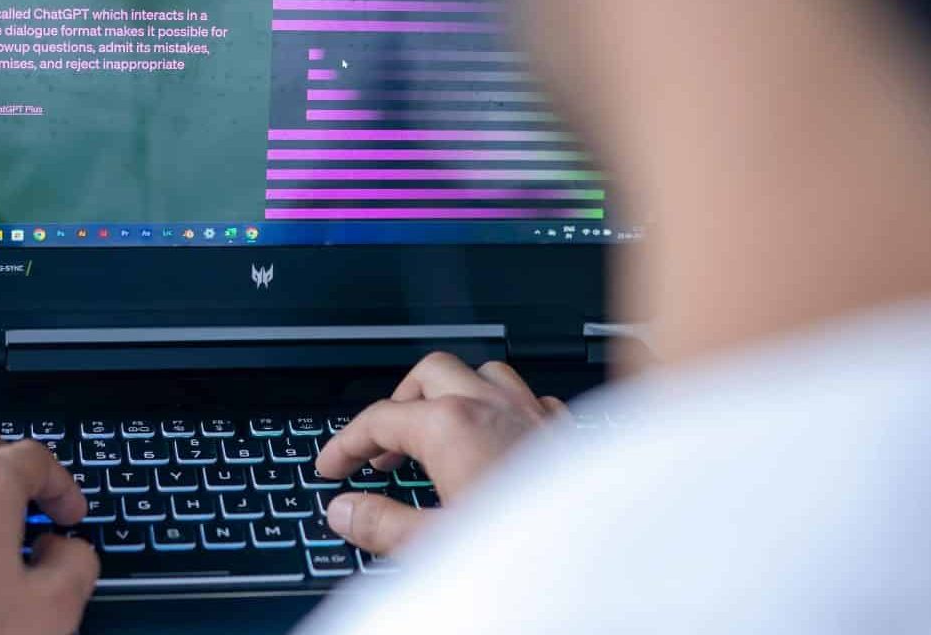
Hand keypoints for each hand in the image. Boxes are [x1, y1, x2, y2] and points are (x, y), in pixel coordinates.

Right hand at [316, 352, 565, 554]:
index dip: (346, 442)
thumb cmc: (526, 552)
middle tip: (381, 447)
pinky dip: (500, 408)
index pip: (380, 417)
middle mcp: (491, 405)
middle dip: (398, 403)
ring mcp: (530, 411)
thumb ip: (382, 524)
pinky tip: (496, 436)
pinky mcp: (561, 428)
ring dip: (452, 395)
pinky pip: (524, 396)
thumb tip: (345, 511)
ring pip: (480, 373)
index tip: (333, 465)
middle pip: (429, 374)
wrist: (597, 558)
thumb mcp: (434, 543)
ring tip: (434, 430)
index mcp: (452, 425)